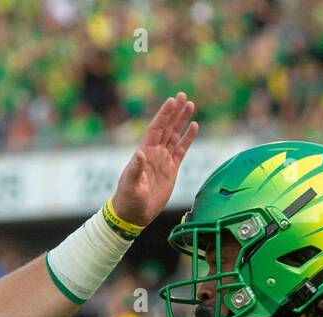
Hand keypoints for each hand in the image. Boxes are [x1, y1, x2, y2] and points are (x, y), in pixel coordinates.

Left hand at [111, 92, 198, 226]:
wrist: (134, 214)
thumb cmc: (128, 199)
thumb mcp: (131, 185)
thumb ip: (135, 169)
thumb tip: (140, 153)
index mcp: (144, 153)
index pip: (156, 129)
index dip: (163, 115)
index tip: (171, 101)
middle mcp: (154, 153)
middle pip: (166, 128)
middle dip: (174, 112)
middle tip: (183, 95)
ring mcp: (163, 160)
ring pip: (175, 136)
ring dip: (182, 121)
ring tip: (191, 105)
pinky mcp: (171, 170)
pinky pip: (181, 151)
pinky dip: (187, 139)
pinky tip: (194, 127)